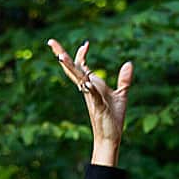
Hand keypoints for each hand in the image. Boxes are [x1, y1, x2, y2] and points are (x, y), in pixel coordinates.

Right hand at [47, 38, 133, 163]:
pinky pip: (92, 95)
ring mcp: (91, 97)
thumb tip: (128, 63)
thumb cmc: (113, 118)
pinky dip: (89, 88)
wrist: (111, 137)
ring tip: (61, 56)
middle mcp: (87, 89)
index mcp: (92, 85)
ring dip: (70, 68)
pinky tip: (86, 82)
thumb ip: (124, 79)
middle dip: (61, 54)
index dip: (81, 54)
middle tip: (50, 41)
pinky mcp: (98, 106)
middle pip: (72, 69)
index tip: (86, 43)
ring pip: (78, 79)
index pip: (81, 66)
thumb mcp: (121, 95)